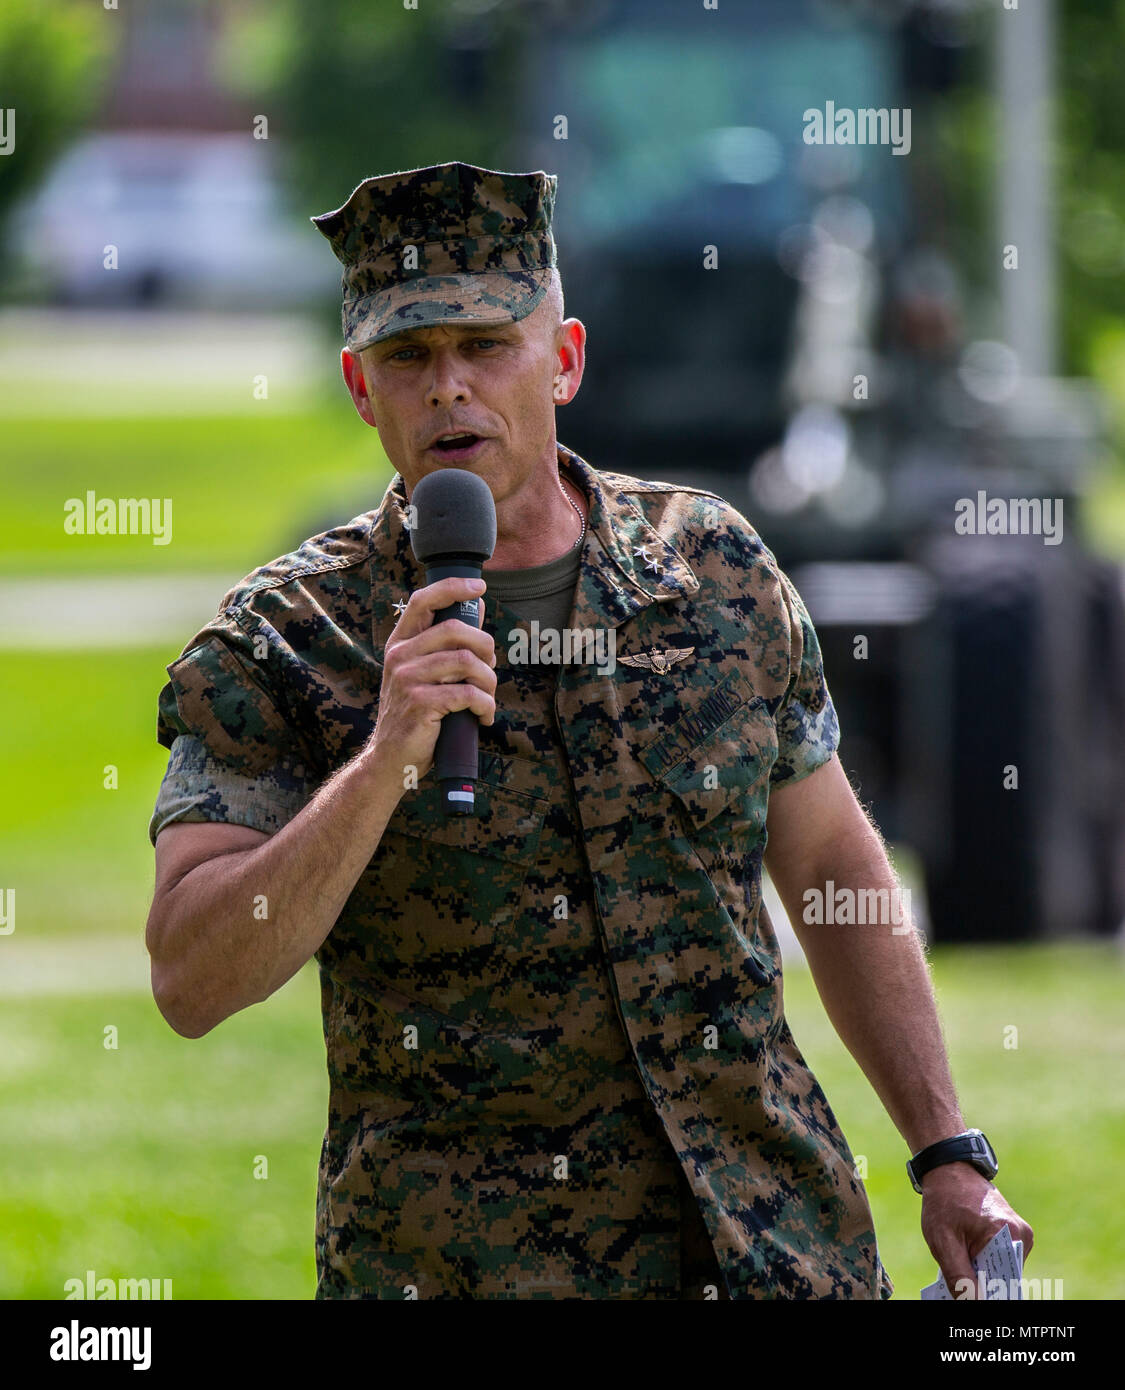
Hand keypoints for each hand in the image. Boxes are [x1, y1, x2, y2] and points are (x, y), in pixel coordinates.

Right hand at [368, 576, 496, 785]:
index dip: (452, 587)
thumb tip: (477, 605)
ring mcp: (407, 679)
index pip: (423, 600)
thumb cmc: (415, 715)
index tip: (478, 587)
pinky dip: (485, 706)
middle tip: (491, 670)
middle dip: (486, 647)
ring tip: (488, 699)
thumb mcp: (424, 674)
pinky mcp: (419, 703)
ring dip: (489, 682)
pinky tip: (484, 717)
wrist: (391, 759)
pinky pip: (467, 694)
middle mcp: (399, 656)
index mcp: (400, 644)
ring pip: (466, 662)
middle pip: (455, 629)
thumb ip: (447, 644)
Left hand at [920, 1162, 1033, 1297]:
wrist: (949, 1171)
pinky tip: (969, 1252)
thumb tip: (971, 1303)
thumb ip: (958, 1276)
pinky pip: (1002, 1260)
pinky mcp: (1016, 1234)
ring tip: (962, 1261)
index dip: (986, 1295)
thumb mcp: (943, 1241)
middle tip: (961, 1287)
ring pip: (1002, 1271)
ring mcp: (1021, 1234)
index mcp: (1007, 1235)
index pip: (1003, 1284)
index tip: (969, 1297)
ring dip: (983, 1274)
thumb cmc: (944, 1202)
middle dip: (983, 1286)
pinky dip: (986, 1263)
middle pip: (1004, 1279)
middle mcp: (1021, 1236)